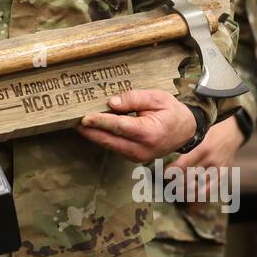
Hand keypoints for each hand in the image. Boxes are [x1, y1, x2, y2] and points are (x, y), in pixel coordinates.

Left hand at [77, 89, 197, 161]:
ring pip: (108, 145)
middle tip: (70, 119)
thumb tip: (111, 103)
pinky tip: (91, 127)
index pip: (119, 127)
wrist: (186, 131)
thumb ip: (134, 98)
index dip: (100, 121)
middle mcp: (142, 149)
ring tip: (77, 121)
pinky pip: (113, 147)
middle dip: (89, 130)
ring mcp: (137, 157)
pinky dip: (102, 137)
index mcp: (149, 133)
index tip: (83, 117)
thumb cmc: (171, 111)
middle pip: (108, 140)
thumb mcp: (157, 98)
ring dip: (92, 134)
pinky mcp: (133, 158)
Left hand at [170, 116, 242, 213]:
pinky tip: (188, 206)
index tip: (160, 174)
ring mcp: (218, 172)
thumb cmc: (208, 131)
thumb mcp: (195, 133)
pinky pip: (210, 194)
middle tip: (165, 186)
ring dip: (185, 195)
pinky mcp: (223, 178)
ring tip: (175, 194)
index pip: (181, 166)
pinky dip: (198, 202)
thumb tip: (161, 153)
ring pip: (199, 191)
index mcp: (202, 149)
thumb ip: (182, 144)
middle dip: (175, 186)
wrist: (232, 132)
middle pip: (189, 181)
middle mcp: (211, 162)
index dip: (169, 174)